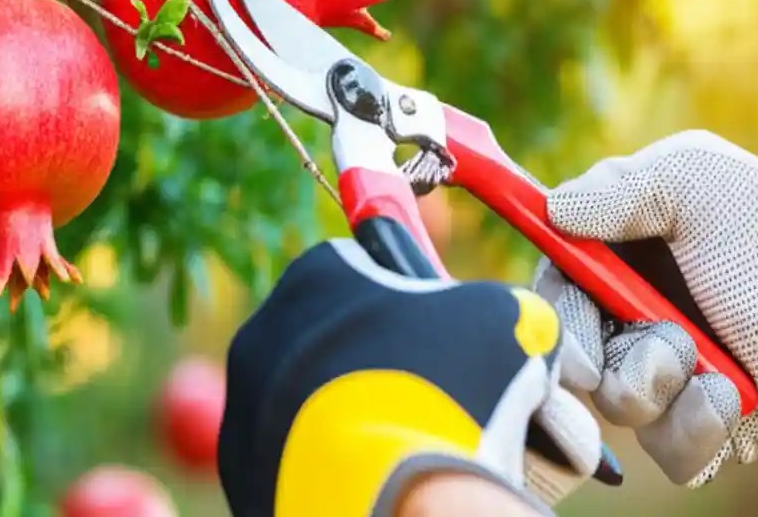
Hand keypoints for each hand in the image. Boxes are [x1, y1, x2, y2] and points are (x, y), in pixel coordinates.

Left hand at [218, 238, 605, 515]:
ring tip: (407, 440)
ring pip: (309, 393)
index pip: (360, 266)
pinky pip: (294, 449)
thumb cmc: (447, 389)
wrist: (391, 491)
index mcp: (315, 276)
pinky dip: (328, 457)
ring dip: (351, 407)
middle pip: (331, 332)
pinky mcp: (241, 463)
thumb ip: (497, 305)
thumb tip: (516, 322)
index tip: (439, 327)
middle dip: (376, 354)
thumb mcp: (502, 321)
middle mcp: (264, 330)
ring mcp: (244, 401)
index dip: (406, 296)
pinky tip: (372, 473)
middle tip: (431, 391)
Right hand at [533, 130, 757, 485]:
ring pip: (621, 408)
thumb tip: (555, 210)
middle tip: (657, 340)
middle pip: (573, 362)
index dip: (555, 320)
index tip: (572, 331)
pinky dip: (695, 425)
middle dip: (602, 358)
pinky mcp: (703, 427)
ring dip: (655, 380)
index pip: (555, 298)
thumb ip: (616, 189)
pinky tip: (726, 391)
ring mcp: (666, 379)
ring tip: (703, 356)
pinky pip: (673, 452)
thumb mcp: (690, 178)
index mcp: (614, 268)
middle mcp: (629, 324)